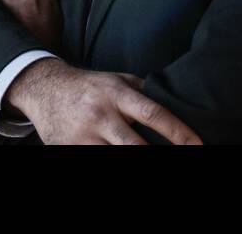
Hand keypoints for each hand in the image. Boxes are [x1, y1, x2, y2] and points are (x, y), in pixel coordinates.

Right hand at [8, 57, 202, 144]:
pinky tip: (118, 155)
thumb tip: (177, 102)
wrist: (42, 88)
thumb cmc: (88, 85)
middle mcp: (100, 115)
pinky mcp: (71, 150)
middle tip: (181, 161)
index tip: (199, 145)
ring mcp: (84, 136)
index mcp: (116, 94)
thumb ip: (143, 91)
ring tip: (154, 161)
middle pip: (136, 147)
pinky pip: (97, 161)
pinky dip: (110, 161)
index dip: (179, 132)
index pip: (153, 114)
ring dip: (134, 161)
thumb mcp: (116, 79)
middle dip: (158, 158)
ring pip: (116, 159)